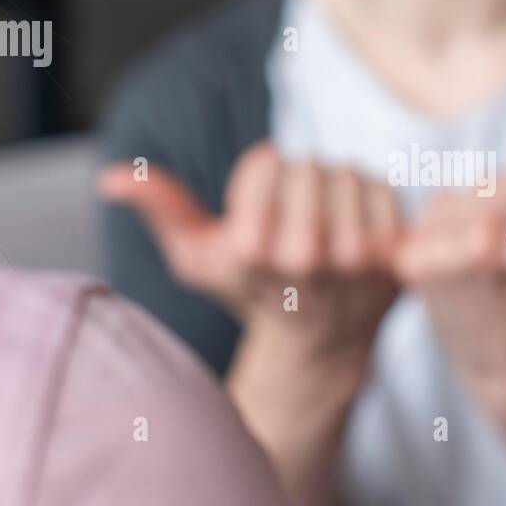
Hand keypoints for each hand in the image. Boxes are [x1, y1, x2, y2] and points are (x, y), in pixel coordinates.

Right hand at [100, 143, 400, 505]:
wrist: (320, 344)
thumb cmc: (250, 291)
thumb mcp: (197, 257)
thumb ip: (159, 209)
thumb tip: (110, 177)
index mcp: (252, 253)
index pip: (267, 161)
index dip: (263, 173)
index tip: (262, 203)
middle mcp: (305, 260)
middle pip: (309, 167)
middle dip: (300, 180)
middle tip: (296, 212)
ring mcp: (358, 264)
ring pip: (350, 175)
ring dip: (337, 187)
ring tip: (324, 220)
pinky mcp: (396, 263)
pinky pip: (386, 193)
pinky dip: (371, 200)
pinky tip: (356, 229)